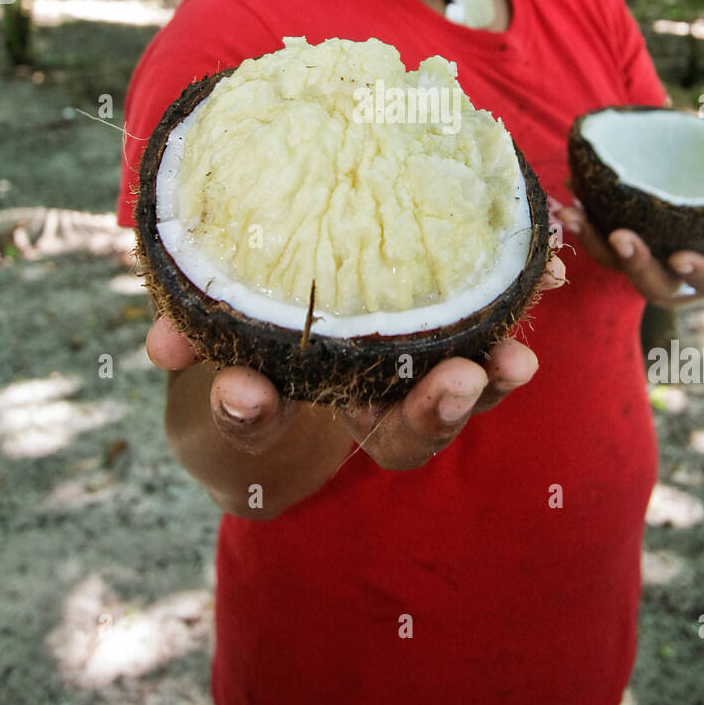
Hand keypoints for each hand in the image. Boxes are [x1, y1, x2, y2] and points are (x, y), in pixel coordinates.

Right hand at [146, 314, 540, 469]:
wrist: (304, 292)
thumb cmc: (259, 325)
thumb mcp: (219, 337)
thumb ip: (195, 339)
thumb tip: (157, 345)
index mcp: (320, 407)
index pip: (271, 425)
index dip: (295, 424)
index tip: (255, 394)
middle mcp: (378, 400)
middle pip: (410, 433)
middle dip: (434, 416)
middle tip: (458, 382)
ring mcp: (424, 363)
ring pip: (468, 387)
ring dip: (496, 372)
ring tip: (515, 359)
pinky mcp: (463, 312)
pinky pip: (499, 315)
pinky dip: (521, 295)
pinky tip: (546, 271)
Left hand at [555, 203, 703, 306]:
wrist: (700, 217)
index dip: (697, 270)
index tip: (681, 259)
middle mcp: (675, 279)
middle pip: (653, 281)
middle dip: (635, 260)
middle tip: (620, 237)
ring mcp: (643, 269)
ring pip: (615, 263)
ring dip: (592, 238)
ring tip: (571, 212)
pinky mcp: (619, 254)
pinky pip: (598, 242)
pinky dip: (584, 219)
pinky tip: (570, 194)